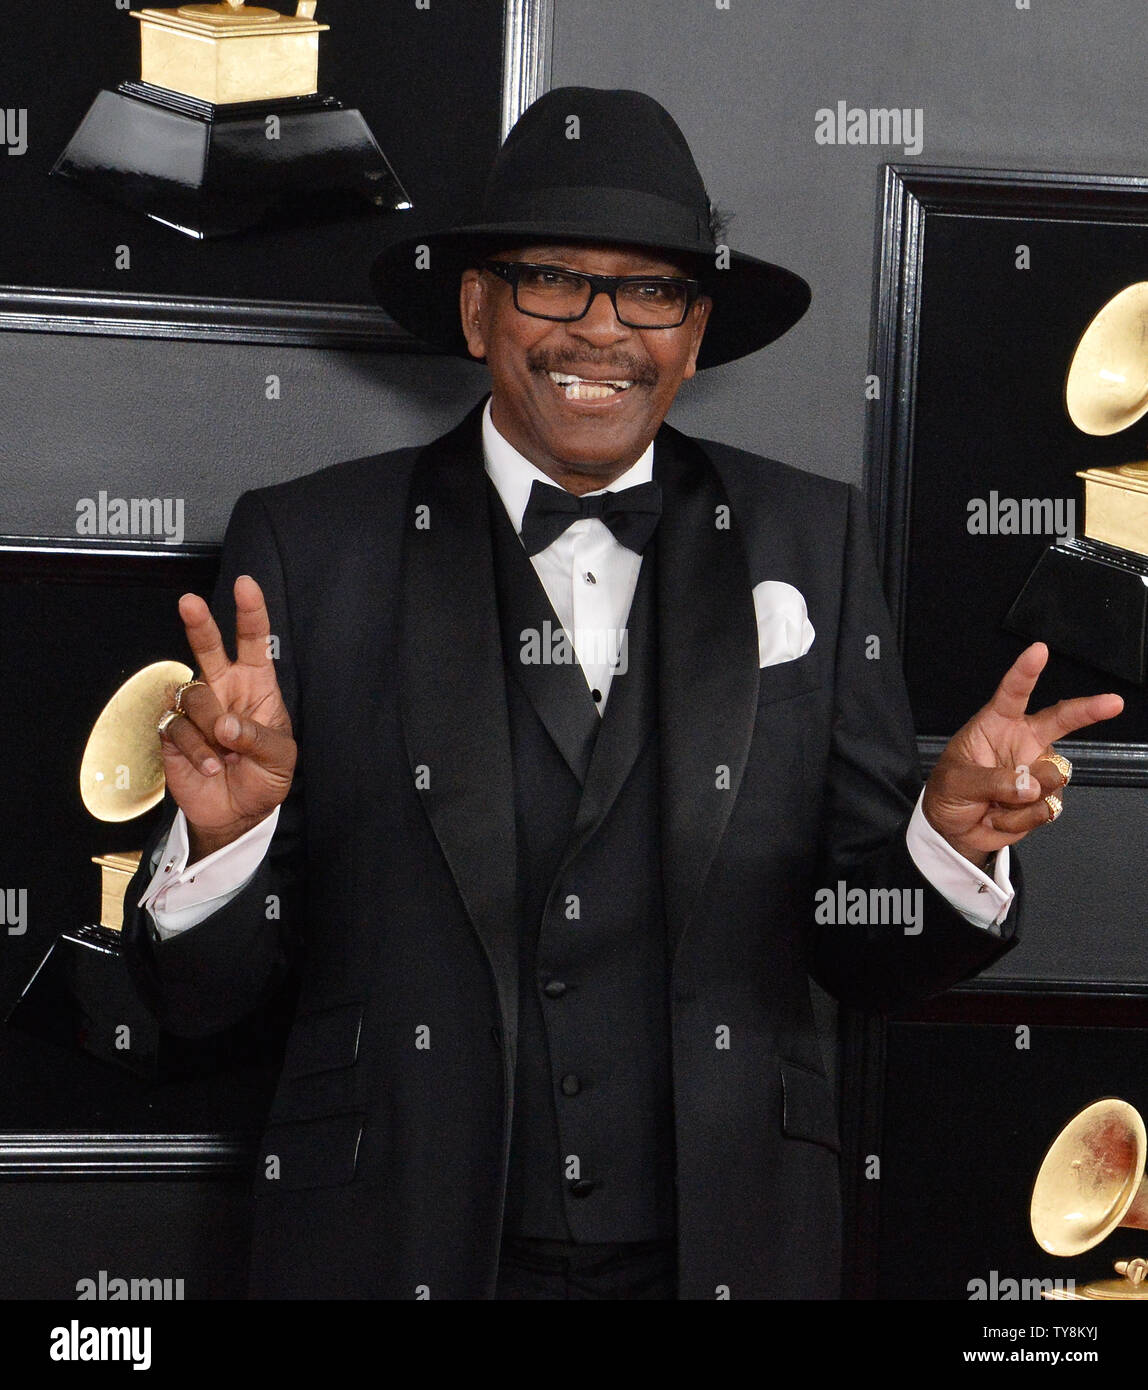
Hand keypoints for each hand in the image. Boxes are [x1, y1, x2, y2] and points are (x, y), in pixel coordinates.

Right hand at [159, 575, 296, 859]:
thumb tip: (225, 724)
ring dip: (210, 727)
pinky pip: (175, 727)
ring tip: (225, 755)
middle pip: (209, 648)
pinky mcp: (173, 732)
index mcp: (257, 687)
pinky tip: (210, 766)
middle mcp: (224, 690)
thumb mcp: (280, 758)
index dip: (251, 613)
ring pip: (193, 695)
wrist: (237, 814)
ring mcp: (197, 710)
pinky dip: (195, 749)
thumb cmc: (265, 778)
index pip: (255, 643)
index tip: (246, 584)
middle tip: (190, 602)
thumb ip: (258, 737)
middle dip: (200, 624)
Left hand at [922, 642, 1123, 866]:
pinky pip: (1046, 808)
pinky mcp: (1044, 799)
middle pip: (1061, 720)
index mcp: (995, 725)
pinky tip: (1001, 816)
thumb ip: (992, 781)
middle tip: (1113, 702)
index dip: (1026, 672)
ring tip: (995, 802)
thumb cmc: (949, 792)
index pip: (1012, 693)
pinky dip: (1021, 819)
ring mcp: (1037, 770)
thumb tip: (1032, 788)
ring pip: (1053, 776)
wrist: (953, 829)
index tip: (1039, 650)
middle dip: (1089, 709)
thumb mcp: (957, 782)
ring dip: (1024, 796)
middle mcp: (1023, 742)